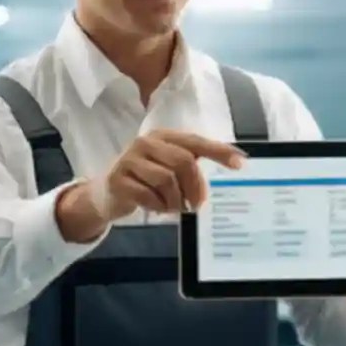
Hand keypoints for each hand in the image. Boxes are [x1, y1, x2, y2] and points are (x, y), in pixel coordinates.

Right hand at [56, 130, 245, 241]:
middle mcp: (146, 143)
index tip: (240, 163)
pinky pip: (148, 195)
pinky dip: (159, 207)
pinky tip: (159, 209)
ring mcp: (129, 160)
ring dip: (176, 200)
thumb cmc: (145, 180)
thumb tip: (225, 173)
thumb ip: (191, 167)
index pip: (196, 141)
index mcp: (163, 136)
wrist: (104, 194)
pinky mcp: (118, 180)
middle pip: (183, 161)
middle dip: (195, 186)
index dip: (219, 152)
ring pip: (166, 180)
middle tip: (198, 205)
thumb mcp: (167, 168)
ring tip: (176, 208)